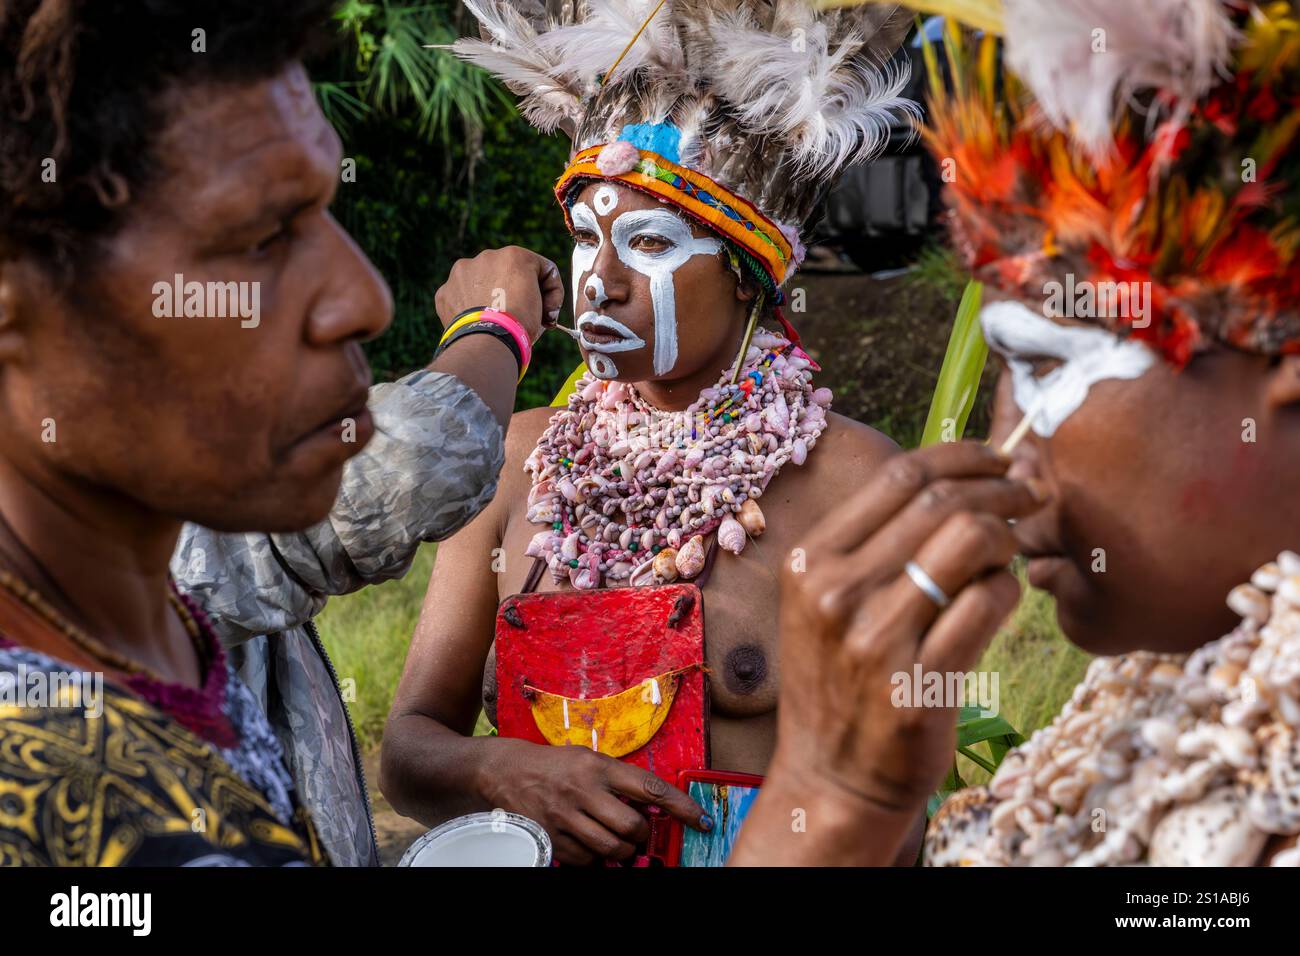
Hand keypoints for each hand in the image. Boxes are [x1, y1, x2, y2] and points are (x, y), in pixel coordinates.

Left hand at [434, 246, 564, 344]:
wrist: (486, 343)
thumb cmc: (520, 325)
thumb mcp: (543, 306)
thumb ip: (534, 295)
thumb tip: (523, 301)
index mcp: (515, 256)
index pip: (542, 270)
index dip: (551, 294)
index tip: (548, 317)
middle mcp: (486, 256)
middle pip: (509, 274)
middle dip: (516, 293)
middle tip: (521, 318)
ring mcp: (462, 272)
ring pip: (482, 283)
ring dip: (490, 297)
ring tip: (496, 321)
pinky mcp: (446, 290)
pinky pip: (462, 297)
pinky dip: (469, 308)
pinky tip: (478, 324)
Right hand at [482, 738, 708, 864]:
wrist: (506, 770)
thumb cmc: (556, 764)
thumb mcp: (589, 759)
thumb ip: (618, 780)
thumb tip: (651, 806)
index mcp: (598, 766)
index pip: (650, 787)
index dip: (681, 806)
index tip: (701, 819)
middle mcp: (583, 789)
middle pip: (631, 826)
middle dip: (641, 835)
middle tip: (637, 832)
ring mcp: (565, 815)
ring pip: (611, 847)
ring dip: (622, 849)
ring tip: (617, 840)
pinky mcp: (550, 836)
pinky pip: (586, 859)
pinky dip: (595, 857)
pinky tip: (590, 843)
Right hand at [771, 441, 1045, 820]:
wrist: (830, 776)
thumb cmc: (838, 678)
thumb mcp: (825, 602)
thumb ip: (873, 543)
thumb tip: (955, 477)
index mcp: (810, 562)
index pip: (899, 477)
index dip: (961, 456)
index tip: (998, 457)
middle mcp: (835, 594)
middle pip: (941, 501)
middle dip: (1001, 486)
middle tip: (1030, 492)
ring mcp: (874, 641)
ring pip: (970, 543)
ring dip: (1007, 535)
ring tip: (1012, 549)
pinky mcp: (917, 686)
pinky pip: (987, 604)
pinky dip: (1007, 590)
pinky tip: (1001, 597)